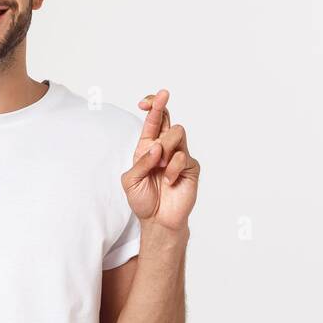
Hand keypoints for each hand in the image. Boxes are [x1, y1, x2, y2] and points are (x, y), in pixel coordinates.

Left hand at [120, 88, 199, 231]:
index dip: (152, 105)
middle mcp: (165, 148)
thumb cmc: (143, 200)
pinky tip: (169, 181)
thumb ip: (141, 162)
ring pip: (178, 132)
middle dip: (160, 112)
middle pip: (169, 119)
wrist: (158, 220)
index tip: (146, 101)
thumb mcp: (131, 181)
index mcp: (148, 148)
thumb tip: (156, 148)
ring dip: (165, 146)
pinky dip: (172, 169)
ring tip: (160, 166)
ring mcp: (179, 156)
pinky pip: (183, 156)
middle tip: (152, 137)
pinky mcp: (191, 167)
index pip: (153, 120)